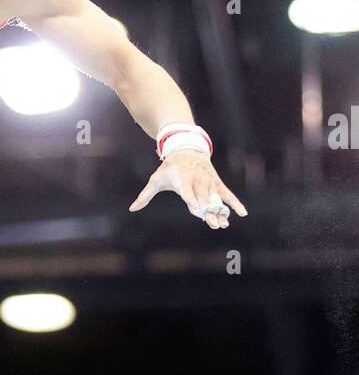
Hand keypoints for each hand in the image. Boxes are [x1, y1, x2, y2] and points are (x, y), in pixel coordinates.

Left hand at [129, 151, 247, 229]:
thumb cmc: (169, 168)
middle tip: (214, 224)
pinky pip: (227, 193)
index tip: (197, 210)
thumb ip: (145, 196)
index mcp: (181, 179)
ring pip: (216, 198)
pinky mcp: (216, 182)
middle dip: (209, 211)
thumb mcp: (155, 180)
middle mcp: (197, 180)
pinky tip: (242, 214)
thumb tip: (132, 208)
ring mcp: (208, 181)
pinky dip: (235, 202)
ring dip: (221, 211)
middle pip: (204, 198)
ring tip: (224, 224)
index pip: (187, 191)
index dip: (192, 199)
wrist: (186, 150)